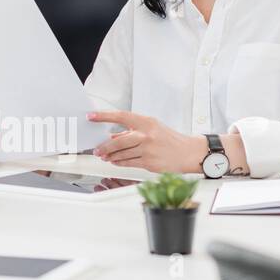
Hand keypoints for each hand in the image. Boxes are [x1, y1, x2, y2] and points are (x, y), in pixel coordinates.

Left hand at [89, 110, 206, 172]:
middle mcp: (146, 135)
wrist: (188, 152)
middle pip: (118, 141)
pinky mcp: (150, 163)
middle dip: (104, 146)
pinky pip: (129, 163)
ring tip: (104, 156)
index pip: (121, 116)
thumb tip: (112, 136)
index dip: (104, 116)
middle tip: (97, 149)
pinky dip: (119, 162)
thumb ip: (132, 131)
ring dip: (110, 156)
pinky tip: (114, 161)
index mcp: (146, 122)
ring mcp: (148, 150)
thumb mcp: (152, 128)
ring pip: (122, 154)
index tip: (91, 116)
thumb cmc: (169, 139)